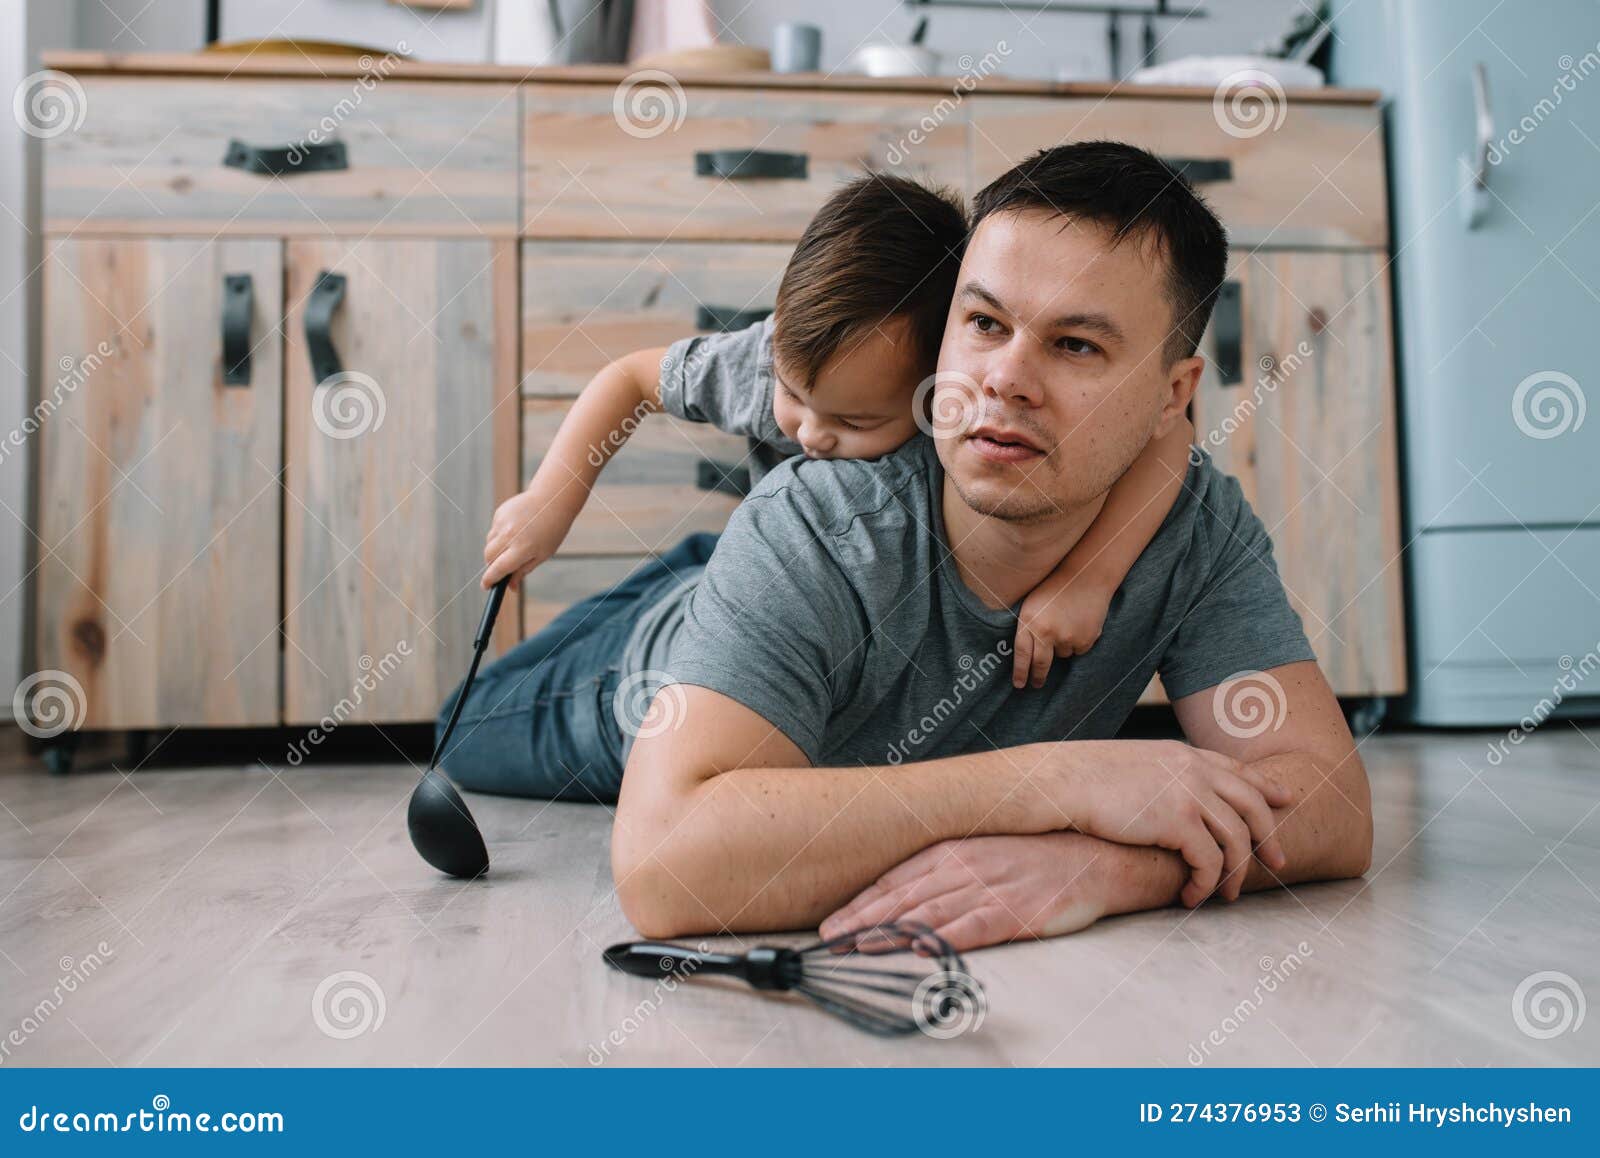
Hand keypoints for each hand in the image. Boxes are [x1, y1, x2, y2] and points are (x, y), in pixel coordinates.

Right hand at [481, 485, 576, 589]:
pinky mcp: (499, 513)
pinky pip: (493, 530)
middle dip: (492, 565)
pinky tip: (515, 529)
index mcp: (522, 548)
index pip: (498, 569)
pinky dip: (500, 535)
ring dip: (496, 550)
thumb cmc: (551, 530)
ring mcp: (502, 522)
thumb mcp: (542, 554)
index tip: (486, 586)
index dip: (490, 580)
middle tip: (502, 567)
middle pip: (489, 557)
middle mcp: (509, 535)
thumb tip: (511, 587)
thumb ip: (523, 570)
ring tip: (515, 544)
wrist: (552, 499)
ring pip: (489, 544)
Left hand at [820, 833, 1112, 951]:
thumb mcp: (982, 852)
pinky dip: (946, 939)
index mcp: (953, 850)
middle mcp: (965, 866)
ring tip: (857, 948)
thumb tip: (902, 894)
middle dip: (861, 920)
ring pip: (929, 913)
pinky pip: (975, 927)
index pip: (895, 879)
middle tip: (828, 941)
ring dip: (890, 932)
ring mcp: (990, 888)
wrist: (1097, 857)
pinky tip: (923, 950)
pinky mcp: (1016, 912)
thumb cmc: (1035, 857)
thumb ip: (944, 871)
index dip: (860, 903)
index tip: (830, 924)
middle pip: (902, 897)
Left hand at [1011, 582, 1112, 687]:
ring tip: (1066, 624)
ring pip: (1061, 655)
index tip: (1019, 685)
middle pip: (1040, 664)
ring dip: (1061, 647)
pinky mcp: (1085, 639)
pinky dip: (1078, 642)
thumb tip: (1025, 654)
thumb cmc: (1055, 587)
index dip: (1020, 672)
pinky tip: (1079, 624)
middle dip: (1038, 677)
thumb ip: (1027, 626)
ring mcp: (1067, 637)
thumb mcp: (1032, 604)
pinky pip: (1078, 650)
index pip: (1022, 654)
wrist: (1086, 576)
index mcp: (1029, 621)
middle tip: (1036, 684)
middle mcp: (1046, 632)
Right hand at [1048, 740, 1290, 906]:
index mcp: (1182, 754)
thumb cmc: (1082, 778)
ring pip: (1237, 839)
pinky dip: (1206, 884)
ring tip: (1227, 895)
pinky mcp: (1177, 821)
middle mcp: (1194, 770)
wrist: (1059, 781)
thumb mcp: (1132, 766)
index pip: (1237, 770)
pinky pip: (1210, 861)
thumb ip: (1161, 776)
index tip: (1284, 799)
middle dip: (1270, 837)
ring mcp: (1189, 793)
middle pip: (1253, 805)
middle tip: (1278, 863)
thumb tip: (1168, 798)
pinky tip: (1192, 896)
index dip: (1265, 786)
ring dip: (1236, 873)